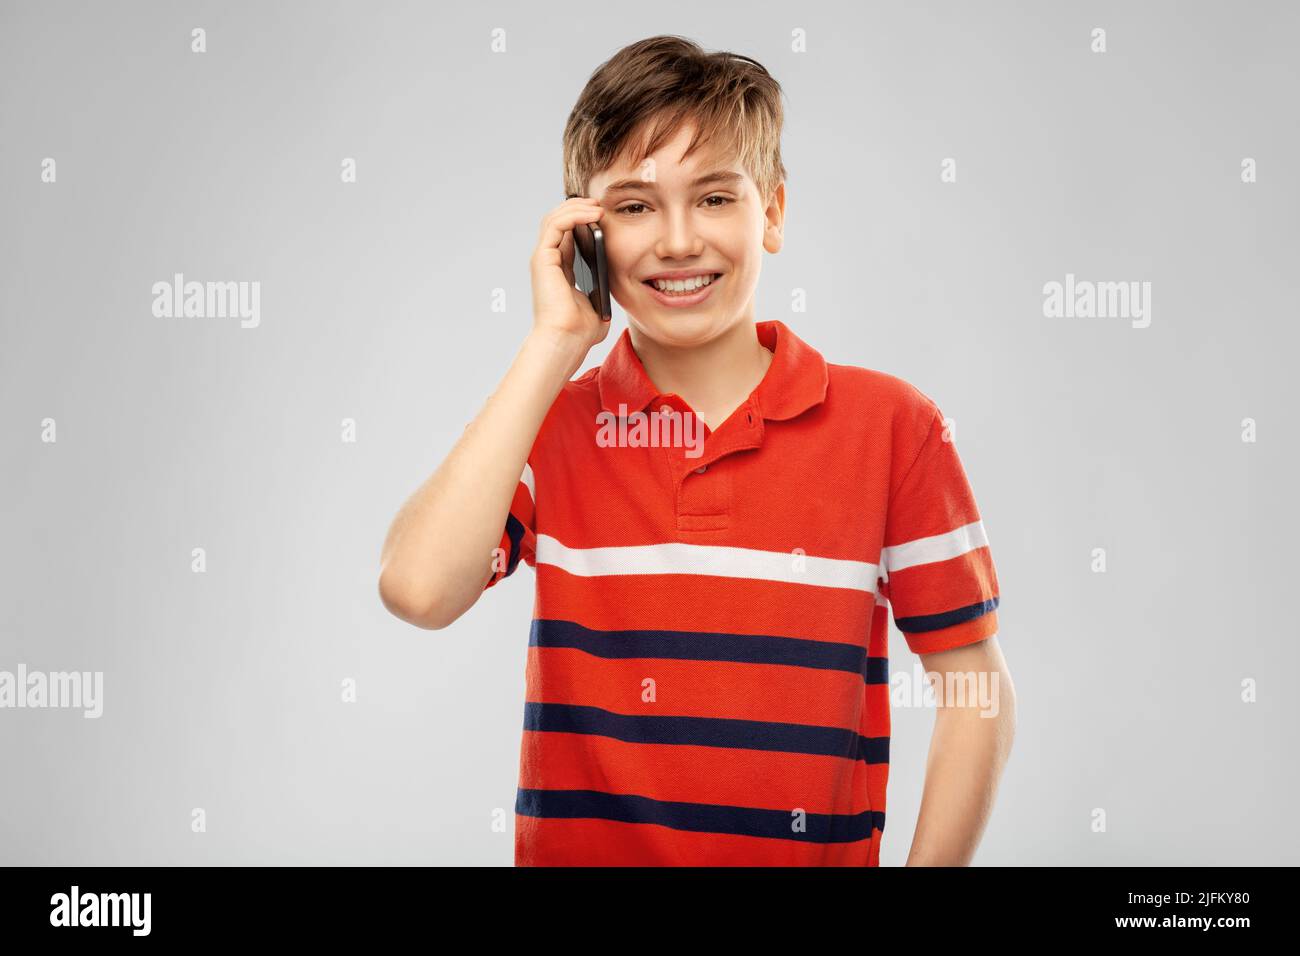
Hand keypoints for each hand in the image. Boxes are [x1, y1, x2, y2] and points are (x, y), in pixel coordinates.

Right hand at [529, 197, 611, 352]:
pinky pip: (556, 224)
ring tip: (598, 205)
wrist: (566, 340)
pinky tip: (593, 214)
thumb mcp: (598, 301)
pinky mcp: (542, 258)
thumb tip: (618, 278)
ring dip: (577, 207)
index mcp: (561, 270)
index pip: (569, 234)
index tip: (605, 215)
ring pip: (556, 218)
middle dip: (580, 208)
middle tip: (601, 203)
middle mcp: (549, 261)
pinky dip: (574, 214)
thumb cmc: (581, 331)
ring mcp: (544, 258)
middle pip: (560, 221)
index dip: (585, 220)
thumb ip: (602, 286)